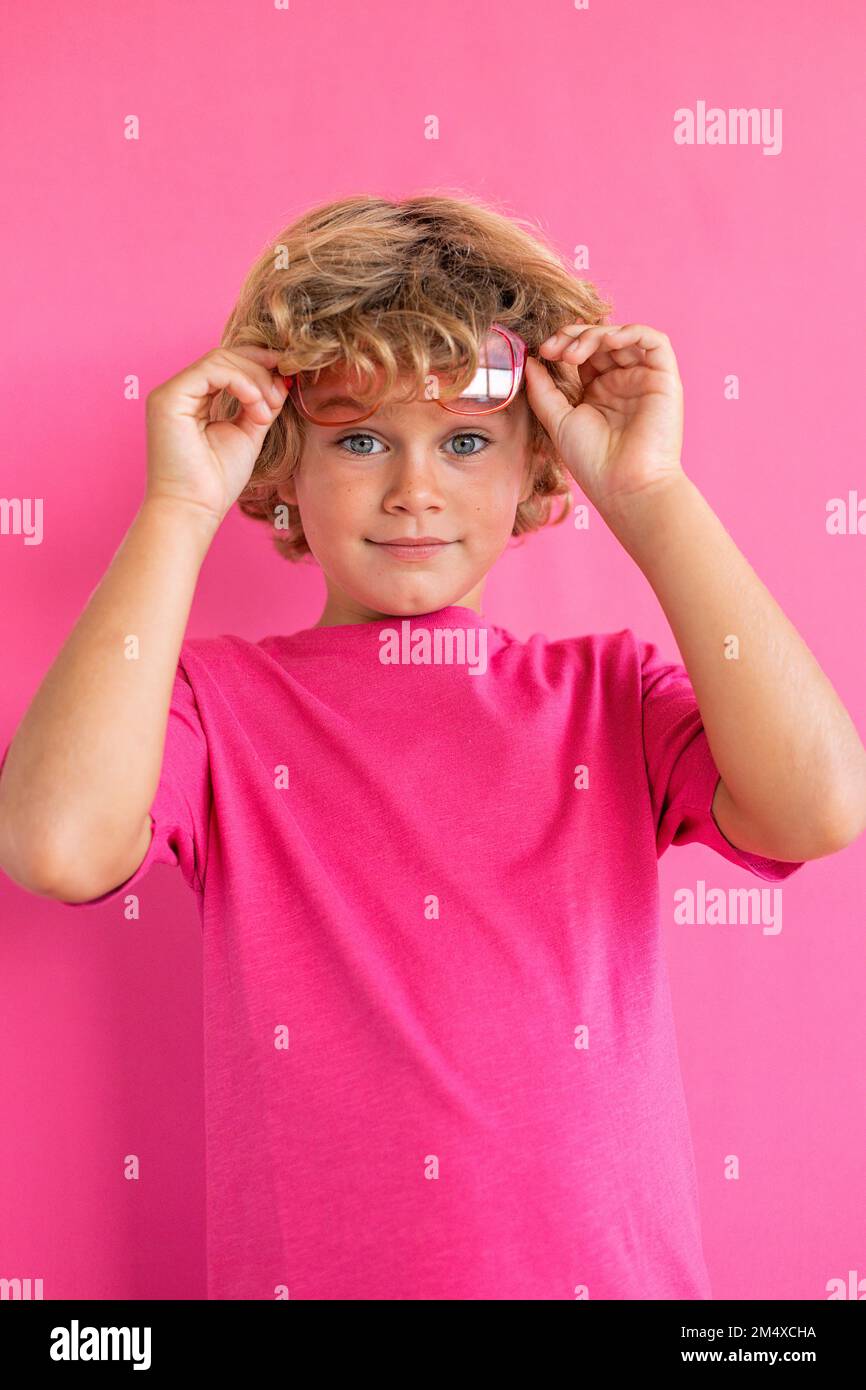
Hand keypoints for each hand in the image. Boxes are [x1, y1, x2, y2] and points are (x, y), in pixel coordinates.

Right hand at [144, 345, 289, 523]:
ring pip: (219, 360)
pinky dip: (241, 383)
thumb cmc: (216, 482)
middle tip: (283, 394)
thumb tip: (281, 381)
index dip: (259, 366)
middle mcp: (179, 392)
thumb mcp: (248, 435)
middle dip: (260, 370)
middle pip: (224, 357)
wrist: (194, 509)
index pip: (228, 366)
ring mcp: (170, 393)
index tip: (287, 380)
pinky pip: (211, 371)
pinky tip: (257, 405)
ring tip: (270, 409)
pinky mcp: (168, 399)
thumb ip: (261, 405)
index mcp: (193, 400)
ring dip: (255, 380)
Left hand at [524, 323, 684, 513]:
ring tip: (573, 354)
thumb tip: (529, 360)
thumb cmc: (593, 462)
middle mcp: (622, 382)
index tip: (542, 352)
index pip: (583, 352)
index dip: (563, 344)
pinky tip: (607, 342)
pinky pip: (654, 341)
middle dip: (574, 336)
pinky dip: (629, 332)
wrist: (625, 485)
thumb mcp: (558, 421)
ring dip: (596, 335)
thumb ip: (543, 390)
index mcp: (599, 392)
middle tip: (553, 349)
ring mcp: (643, 378)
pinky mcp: (664, 378)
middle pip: (600, 340)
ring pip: (623, 336)